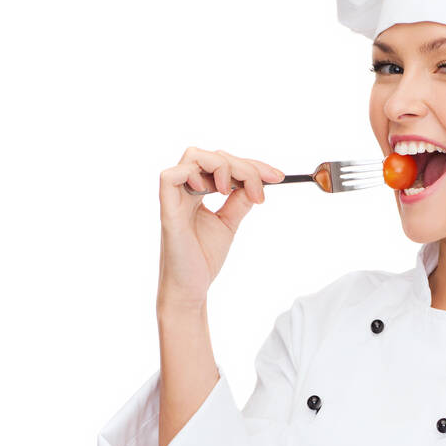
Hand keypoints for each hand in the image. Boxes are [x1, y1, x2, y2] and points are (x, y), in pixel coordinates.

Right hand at [157, 147, 285, 311]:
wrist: (191, 289)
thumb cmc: (203, 260)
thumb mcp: (228, 224)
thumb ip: (239, 203)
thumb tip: (256, 184)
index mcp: (197, 191)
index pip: (224, 164)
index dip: (252, 166)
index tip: (277, 177)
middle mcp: (185, 190)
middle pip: (213, 156)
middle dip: (244, 167)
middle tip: (262, 190)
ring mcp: (175, 198)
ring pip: (194, 156)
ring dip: (222, 166)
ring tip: (233, 191)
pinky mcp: (168, 211)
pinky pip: (169, 176)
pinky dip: (192, 174)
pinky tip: (212, 191)